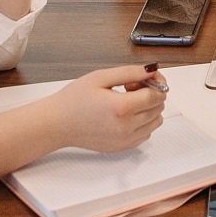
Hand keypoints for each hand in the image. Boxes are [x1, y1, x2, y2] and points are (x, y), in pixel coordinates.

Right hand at [36, 64, 164, 153]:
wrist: (57, 124)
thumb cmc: (73, 100)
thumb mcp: (100, 77)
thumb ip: (130, 72)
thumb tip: (151, 69)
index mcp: (122, 108)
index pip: (157, 95)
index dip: (155, 82)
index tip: (145, 77)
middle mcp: (127, 127)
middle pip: (158, 108)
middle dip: (151, 93)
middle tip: (131, 87)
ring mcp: (126, 140)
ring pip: (155, 122)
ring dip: (149, 108)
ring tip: (128, 101)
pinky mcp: (123, 147)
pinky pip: (146, 133)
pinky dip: (142, 122)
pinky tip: (125, 114)